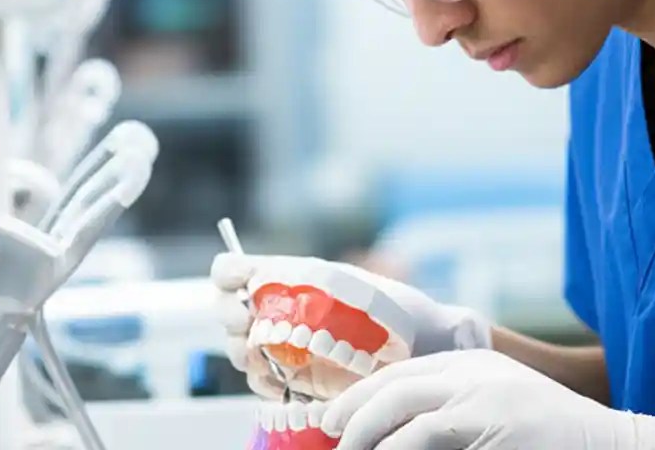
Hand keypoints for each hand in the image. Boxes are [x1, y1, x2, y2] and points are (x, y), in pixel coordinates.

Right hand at [211, 253, 491, 398]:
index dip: (229, 274)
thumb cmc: (399, 311)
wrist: (426, 351)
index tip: (240, 285)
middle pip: (228, 311)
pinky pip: (261, 381)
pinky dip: (264, 383)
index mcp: (292, 278)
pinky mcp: (295, 377)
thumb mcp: (364, 290)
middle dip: (232, 319)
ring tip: (271, 362)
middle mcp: (281, 309)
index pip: (237, 270)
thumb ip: (322, 282)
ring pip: (240, 348)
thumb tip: (273, 275)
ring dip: (246, 355)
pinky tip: (284, 385)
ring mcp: (284, 344)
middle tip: (251, 328)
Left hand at [322, 350, 654, 449]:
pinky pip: (424, 433)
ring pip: (400, 404)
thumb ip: (457, 414)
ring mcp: (482, 390)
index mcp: (475, 364)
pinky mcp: (489, 417)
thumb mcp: (499, 415)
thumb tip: (401, 435)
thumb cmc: (553, 441)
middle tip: (330, 437)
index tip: (337, 419)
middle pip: (394, 382)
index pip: (404, 371)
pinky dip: (395, 448)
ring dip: (366, 435)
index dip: (364, 393)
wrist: (611, 445)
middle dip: (354, 410)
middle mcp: (474, 369)